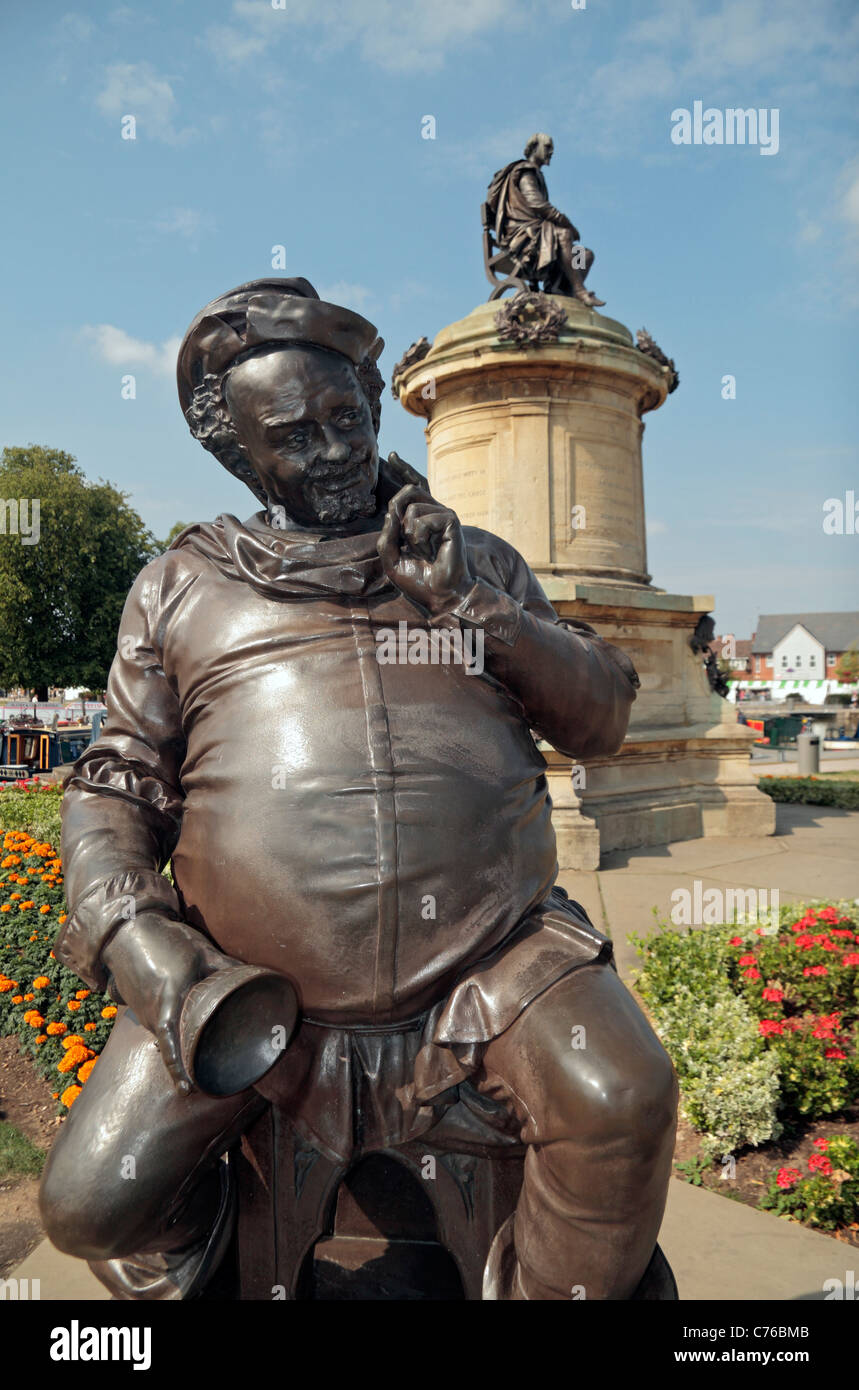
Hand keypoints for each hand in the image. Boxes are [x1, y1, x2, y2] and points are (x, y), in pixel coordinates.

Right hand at [101, 912, 232, 1093]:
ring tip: (195, 1055)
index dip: (179, 1070)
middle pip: (172, 1046)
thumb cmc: (167, 939)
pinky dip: (169, 1032)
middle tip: (206, 1074)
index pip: (172, 1045)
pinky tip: (182, 1027)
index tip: (188, 1090)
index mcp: (170, 1001)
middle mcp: (153, 1013)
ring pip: (164, 1037)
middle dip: (186, 1062)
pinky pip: (157, 1027)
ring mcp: (142, 1011)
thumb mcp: (202, 951)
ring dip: (178, 1046)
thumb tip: (257, 978)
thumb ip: (227, 967)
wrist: (126, 930)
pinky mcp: (138, 1006)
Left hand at [377, 485, 473, 617]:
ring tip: (423, 552)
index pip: (408, 492)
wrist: (438, 596)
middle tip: (405, 540)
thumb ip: (386, 536)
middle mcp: (434, 514)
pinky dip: (420, 540)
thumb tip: (391, 511)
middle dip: (398, 514)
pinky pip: (423, 521)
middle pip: (411, 490)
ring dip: (410, 535)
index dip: (396, 496)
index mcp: (423, 518)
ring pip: (412, 508)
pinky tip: (431, 553)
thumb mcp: (391, 558)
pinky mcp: (451, 522)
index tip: (395, 497)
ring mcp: (444, 516)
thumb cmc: (418, 580)